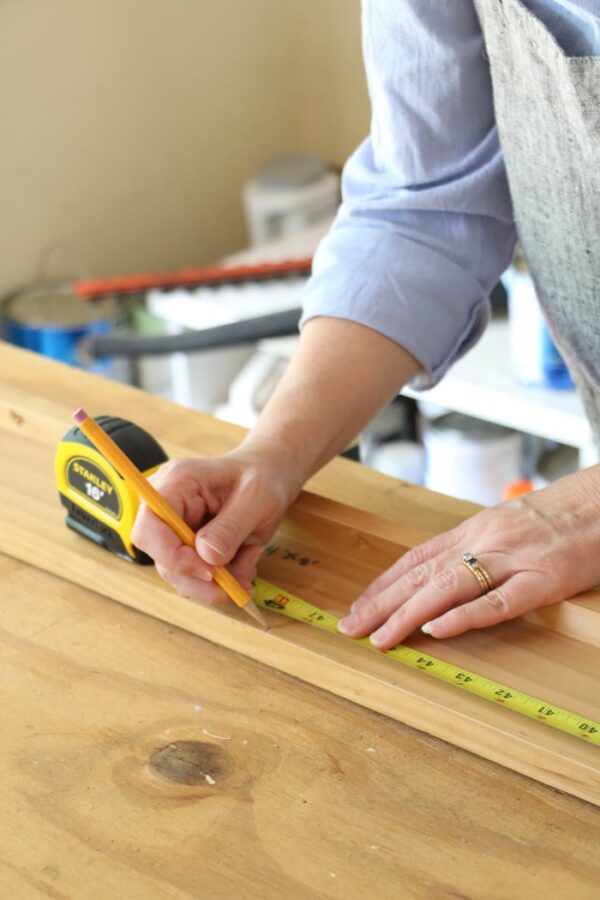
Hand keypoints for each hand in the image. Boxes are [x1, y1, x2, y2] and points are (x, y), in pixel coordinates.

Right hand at [131, 442, 299, 604]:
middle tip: (237, 586)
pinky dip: (223, 578)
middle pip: (162, 558)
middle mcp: (167, 507)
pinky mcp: (186, 547)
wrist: (267, 476)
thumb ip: (230, 528)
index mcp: (177, 483)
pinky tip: (245, 560)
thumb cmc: (260, 478)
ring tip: (250, 561)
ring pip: (179, 574)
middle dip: (200, 580)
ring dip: (217, 581)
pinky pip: (196, 576)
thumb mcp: (256, 499)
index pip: (149, 528)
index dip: (173, 556)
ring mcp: (174, 529)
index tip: (210, 572)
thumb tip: (208, 557)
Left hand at [338, 467, 599, 647]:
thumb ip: (474, 547)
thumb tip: (440, 573)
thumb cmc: (557, 515)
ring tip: (379, 637)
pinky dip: (465, 616)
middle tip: (349, 628)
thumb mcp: (506, 525)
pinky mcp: (544, 579)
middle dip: (381, 603)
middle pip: (422, 574)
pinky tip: (436, 629)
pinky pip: (498, 602)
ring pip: (449, 587)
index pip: (416, 559)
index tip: (357, 606)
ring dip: (408, 614)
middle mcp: (484, 540)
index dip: (383, 584)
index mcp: (473, 529)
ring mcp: (513, 559)